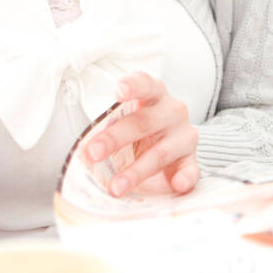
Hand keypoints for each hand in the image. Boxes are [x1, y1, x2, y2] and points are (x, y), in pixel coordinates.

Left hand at [82, 72, 200, 197]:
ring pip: (161, 152)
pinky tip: (177, 184)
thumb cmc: (141, 132)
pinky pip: (190, 170)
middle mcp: (172, 112)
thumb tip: (80, 153)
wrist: (171, 150)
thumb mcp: (126, 121)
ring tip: (115, 187)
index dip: (132, 86)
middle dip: (114, 138)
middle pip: (143, 122)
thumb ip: (109, 129)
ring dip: (136, 171)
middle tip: (92, 153)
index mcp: (154, 95)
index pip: (145, 84)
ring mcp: (184, 137)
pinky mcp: (191, 161)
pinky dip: (185, 177)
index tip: (118, 90)